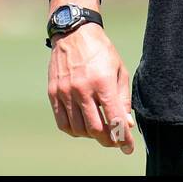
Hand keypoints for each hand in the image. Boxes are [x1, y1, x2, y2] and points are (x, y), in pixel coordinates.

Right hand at [47, 21, 135, 153]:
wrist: (74, 33)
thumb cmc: (101, 51)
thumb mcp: (119, 70)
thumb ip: (123, 98)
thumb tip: (126, 124)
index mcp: (103, 82)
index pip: (114, 118)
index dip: (123, 138)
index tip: (128, 148)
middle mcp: (82, 89)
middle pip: (95, 129)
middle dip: (108, 140)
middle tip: (114, 141)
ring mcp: (65, 92)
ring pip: (78, 129)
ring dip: (91, 136)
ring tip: (99, 131)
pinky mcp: (53, 93)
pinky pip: (62, 123)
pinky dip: (74, 130)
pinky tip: (82, 127)